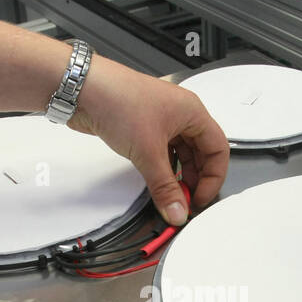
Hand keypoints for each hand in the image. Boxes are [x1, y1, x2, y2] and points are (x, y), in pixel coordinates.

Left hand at [70, 54, 228, 225]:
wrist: (83, 90)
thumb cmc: (118, 99)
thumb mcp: (148, 151)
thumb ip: (165, 187)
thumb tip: (177, 210)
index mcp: (193, 112)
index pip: (218, 150)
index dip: (213, 178)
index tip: (199, 198)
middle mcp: (180, 114)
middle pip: (201, 153)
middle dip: (196, 179)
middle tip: (185, 200)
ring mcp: (161, 120)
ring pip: (180, 153)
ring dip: (178, 175)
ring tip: (170, 194)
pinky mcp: (143, 128)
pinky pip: (162, 152)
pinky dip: (163, 168)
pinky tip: (156, 181)